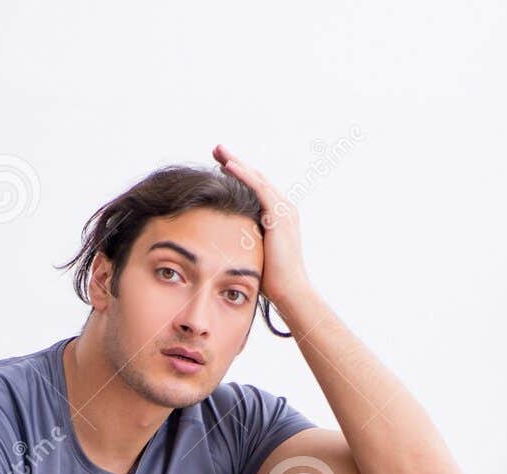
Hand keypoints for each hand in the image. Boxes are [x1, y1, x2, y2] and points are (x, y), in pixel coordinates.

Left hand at [213, 143, 310, 307]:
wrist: (290, 291)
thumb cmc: (271, 280)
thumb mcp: (255, 252)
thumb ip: (245, 240)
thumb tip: (225, 242)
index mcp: (278, 216)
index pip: (256, 188)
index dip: (238, 175)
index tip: (219, 166)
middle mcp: (284, 208)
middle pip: (257, 178)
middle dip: (235, 162)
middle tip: (216, 150)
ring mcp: (284, 210)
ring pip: (257, 178)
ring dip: (236, 163)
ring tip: (218, 151)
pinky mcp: (279, 215)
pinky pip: (259, 188)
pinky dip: (243, 175)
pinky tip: (228, 165)